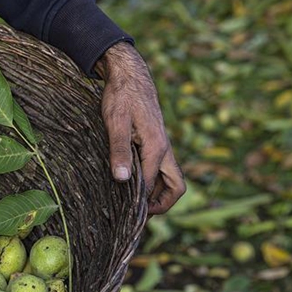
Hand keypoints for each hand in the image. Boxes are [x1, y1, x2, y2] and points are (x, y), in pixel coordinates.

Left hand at [94, 42, 185, 213]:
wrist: (130, 74)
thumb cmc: (121, 95)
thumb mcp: (115, 121)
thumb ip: (119, 150)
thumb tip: (123, 180)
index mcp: (156, 147)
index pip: (152, 186)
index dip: (139, 204)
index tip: (123, 217)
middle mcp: (164, 150)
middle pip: (175, 187)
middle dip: (160, 206)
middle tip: (136, 217)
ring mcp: (162, 147)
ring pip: (169, 179)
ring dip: (157, 195)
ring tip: (132, 206)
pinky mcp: (155, 143)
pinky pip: (160, 169)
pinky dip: (151, 181)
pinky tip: (129, 184)